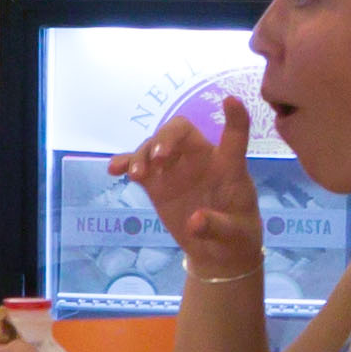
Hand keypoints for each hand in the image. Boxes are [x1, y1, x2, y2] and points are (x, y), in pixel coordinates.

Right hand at [117, 98, 262, 277]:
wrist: (217, 251)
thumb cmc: (235, 234)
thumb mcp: (234, 235)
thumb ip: (216, 227)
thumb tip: (194, 221)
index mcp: (228, 166)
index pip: (234, 137)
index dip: (234, 118)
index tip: (230, 100)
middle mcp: (201, 159)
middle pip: (181, 131)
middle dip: (166, 138)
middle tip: (158, 158)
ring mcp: (176, 169)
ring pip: (155, 146)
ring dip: (143, 153)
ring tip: (136, 174)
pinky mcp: (157, 183)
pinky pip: (138, 165)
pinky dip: (125, 163)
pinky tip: (114, 170)